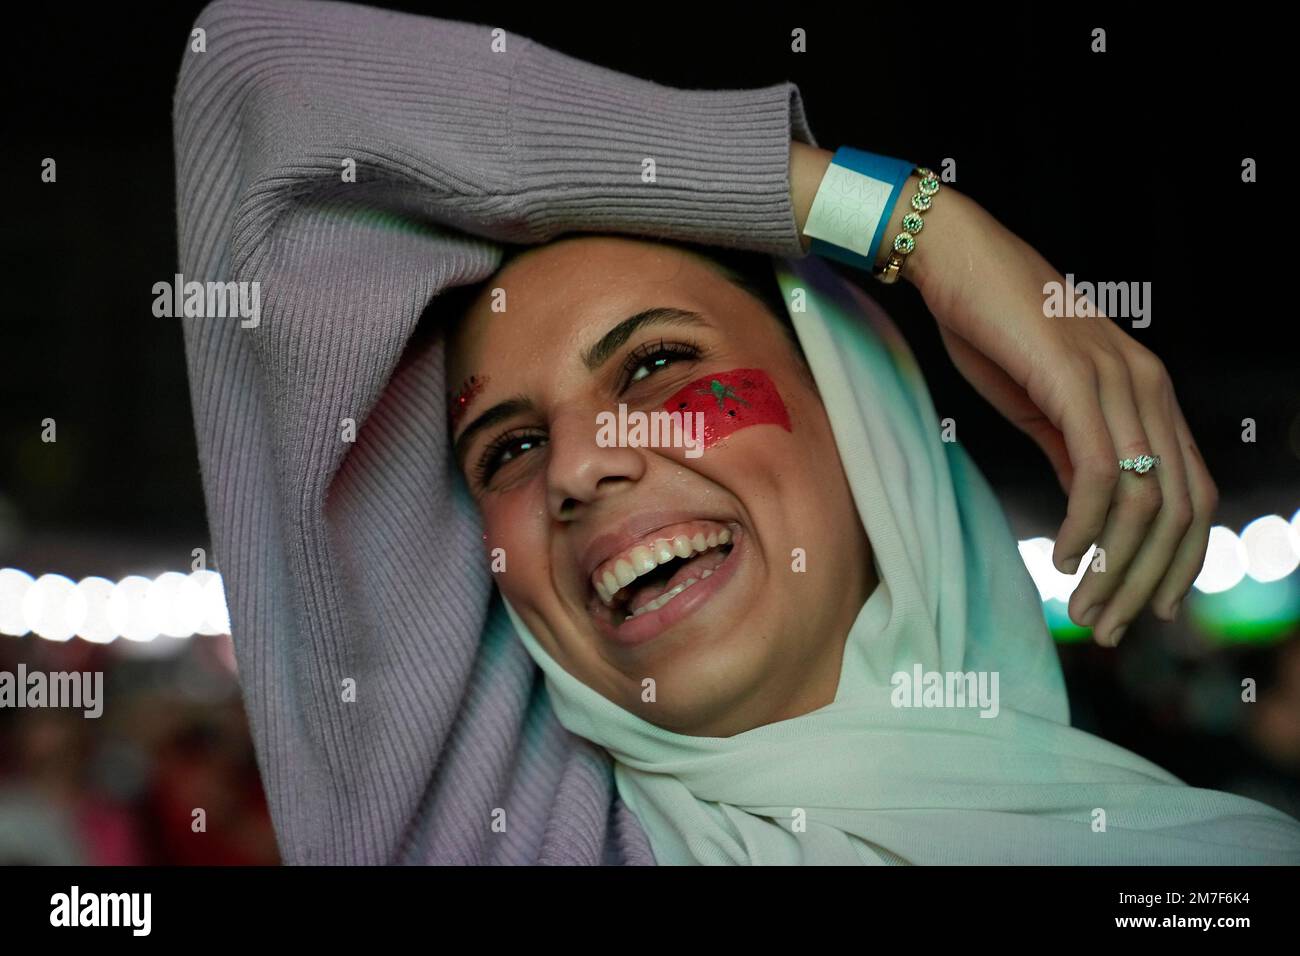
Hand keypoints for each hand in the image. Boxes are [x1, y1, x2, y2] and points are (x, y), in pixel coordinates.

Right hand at [905, 189, 1217, 645]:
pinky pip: (1097, 471)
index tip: (1150, 608)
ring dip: (1116, 568)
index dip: (1181, 561)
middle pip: (1178, 508)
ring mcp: (1117, 381)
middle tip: (1112, 629)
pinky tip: (1061, 556)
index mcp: (1148, 392)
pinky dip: (1085, 525)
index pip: (1191, 493)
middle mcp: (1148, 387)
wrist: (954, 259)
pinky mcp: (1075, 382)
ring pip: (1143, 499)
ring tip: (1084, 609)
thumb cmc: (992, 326)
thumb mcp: (1042, 403)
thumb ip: (1074, 453)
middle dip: (1150, 581)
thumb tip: (1093, 516)